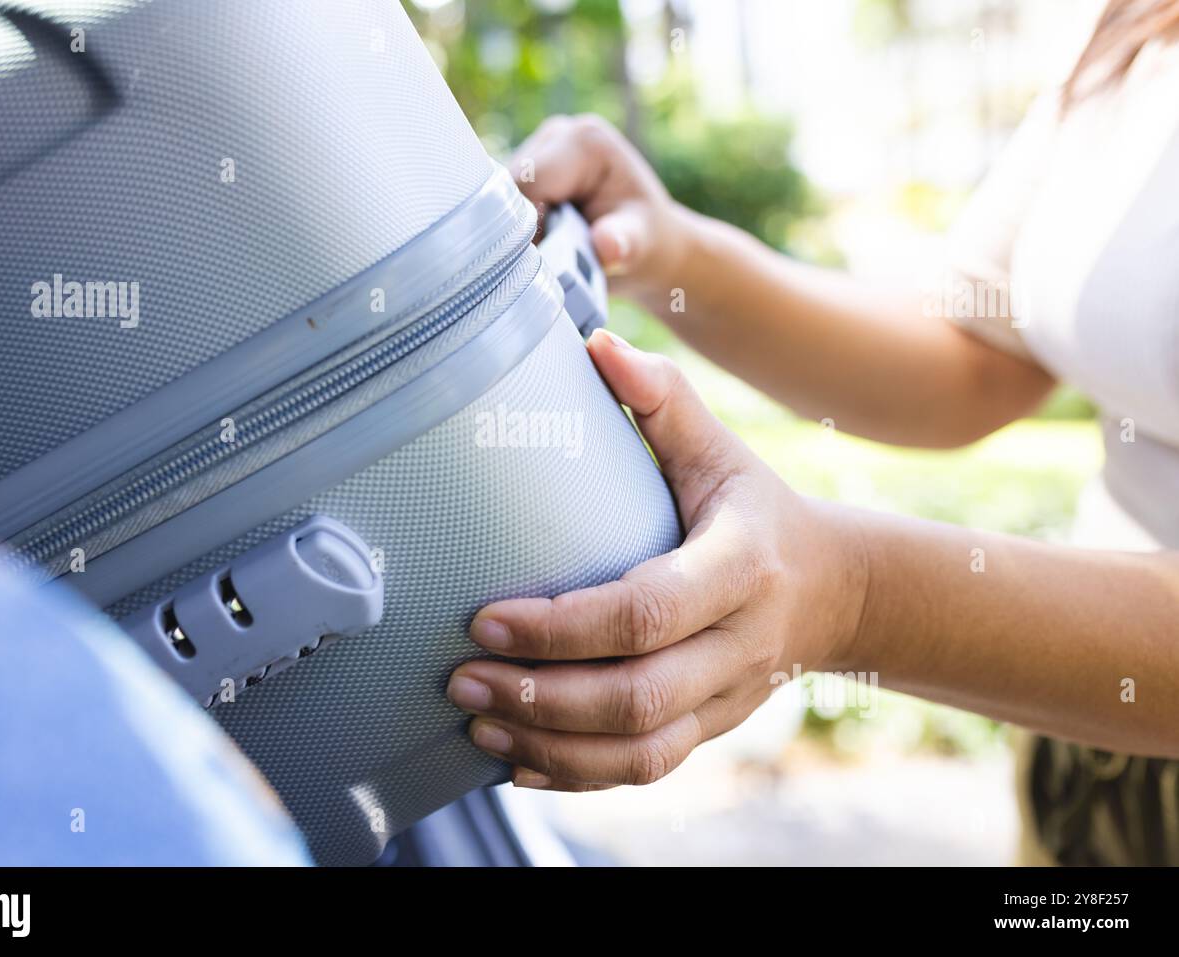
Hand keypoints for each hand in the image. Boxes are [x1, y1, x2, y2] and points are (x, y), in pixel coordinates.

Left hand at [447, 330, 869, 790]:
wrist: (834, 590)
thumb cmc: (756, 510)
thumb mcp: (722, 450)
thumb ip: (664, 401)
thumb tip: (593, 345)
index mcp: (740, 566)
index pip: (647, 610)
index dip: (564, 626)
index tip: (484, 617)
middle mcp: (740, 642)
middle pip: (639, 694)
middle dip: (541, 696)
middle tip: (461, 679)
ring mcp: (729, 697)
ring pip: (641, 749)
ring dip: (551, 744)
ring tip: (476, 722)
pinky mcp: (713, 729)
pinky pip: (647, 769)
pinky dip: (578, 774)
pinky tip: (517, 760)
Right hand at [509, 114, 690, 308]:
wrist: (643, 239)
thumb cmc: (642, 239)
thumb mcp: (640, 244)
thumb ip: (622, 243)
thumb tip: (608, 247)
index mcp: (584, 141)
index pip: (529, 182)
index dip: (527, 225)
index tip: (543, 260)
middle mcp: (556, 134)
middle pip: (509, 186)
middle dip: (520, 227)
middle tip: (546, 260)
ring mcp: (539, 148)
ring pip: (501, 196)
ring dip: (515, 229)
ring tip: (549, 250)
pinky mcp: (527, 169)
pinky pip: (502, 201)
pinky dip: (513, 228)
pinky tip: (539, 242)